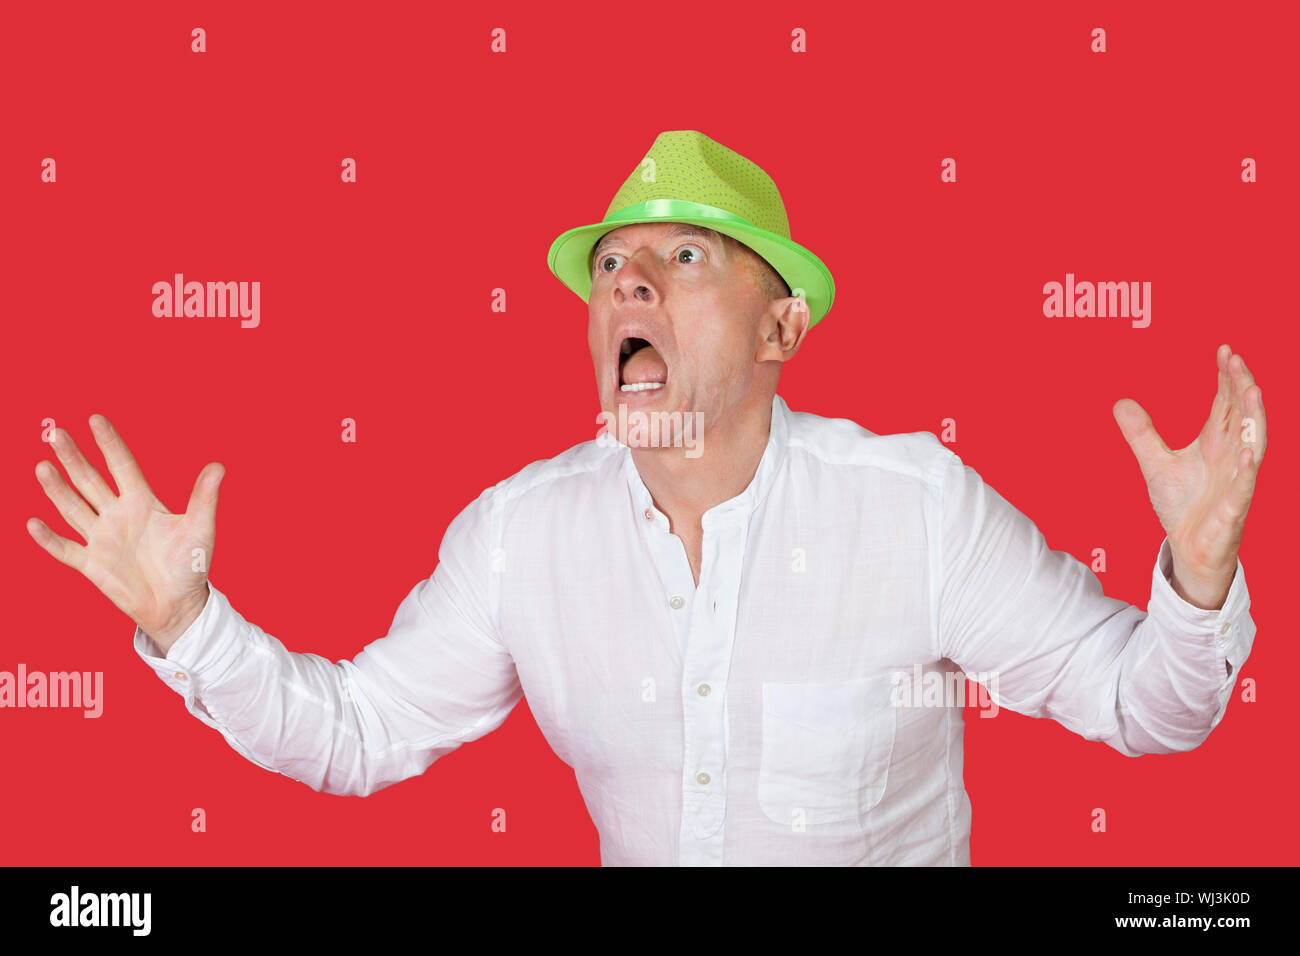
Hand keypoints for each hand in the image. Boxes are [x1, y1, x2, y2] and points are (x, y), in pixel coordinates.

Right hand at [27, 415, 224, 651]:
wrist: (178, 604)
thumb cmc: (190, 565)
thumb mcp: (200, 528)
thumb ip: (204, 498)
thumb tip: (218, 467)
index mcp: (142, 502)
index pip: (122, 465)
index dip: (109, 443)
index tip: (95, 419)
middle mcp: (117, 515)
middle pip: (90, 480)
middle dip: (73, 458)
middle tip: (56, 432)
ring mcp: (101, 538)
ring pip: (73, 508)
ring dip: (57, 489)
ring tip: (42, 467)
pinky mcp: (92, 565)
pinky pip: (65, 549)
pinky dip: (49, 539)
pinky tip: (33, 523)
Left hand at [1112, 344, 1265, 608]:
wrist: (1189, 548)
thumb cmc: (1183, 505)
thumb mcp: (1154, 464)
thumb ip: (1141, 434)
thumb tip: (1120, 402)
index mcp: (1215, 443)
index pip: (1226, 403)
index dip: (1226, 377)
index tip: (1224, 350)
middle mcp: (1231, 456)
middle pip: (1241, 415)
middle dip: (1241, 387)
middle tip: (1235, 358)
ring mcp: (1236, 481)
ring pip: (1251, 444)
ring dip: (1253, 418)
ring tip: (1252, 390)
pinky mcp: (1233, 509)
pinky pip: (1244, 488)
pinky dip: (1246, 471)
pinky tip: (1245, 454)